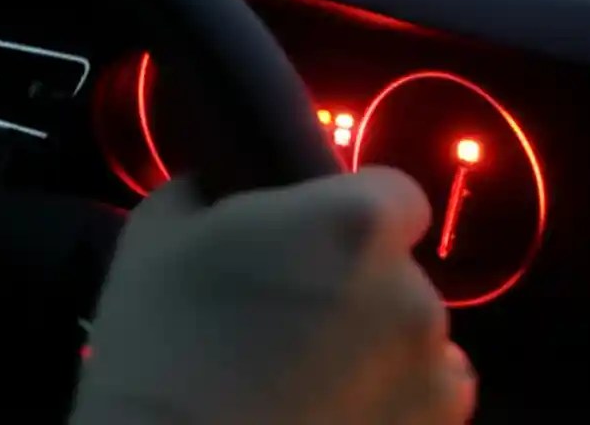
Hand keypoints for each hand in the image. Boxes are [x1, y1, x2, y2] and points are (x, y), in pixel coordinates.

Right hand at [71, 167, 475, 424]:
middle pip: (396, 269)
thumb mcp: (156, 232)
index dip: (349, 212)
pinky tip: (332, 409)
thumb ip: (210, 192)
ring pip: (412, 334)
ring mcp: (434, 368)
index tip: (306, 243)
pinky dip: (392, 398)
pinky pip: (427, 395)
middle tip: (284, 316)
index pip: (392, 192)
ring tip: (303, 375)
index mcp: (353, 223)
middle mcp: (413, 289)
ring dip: (372, 343)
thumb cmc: (160, 343)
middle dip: (351, 284)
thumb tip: (219, 187)